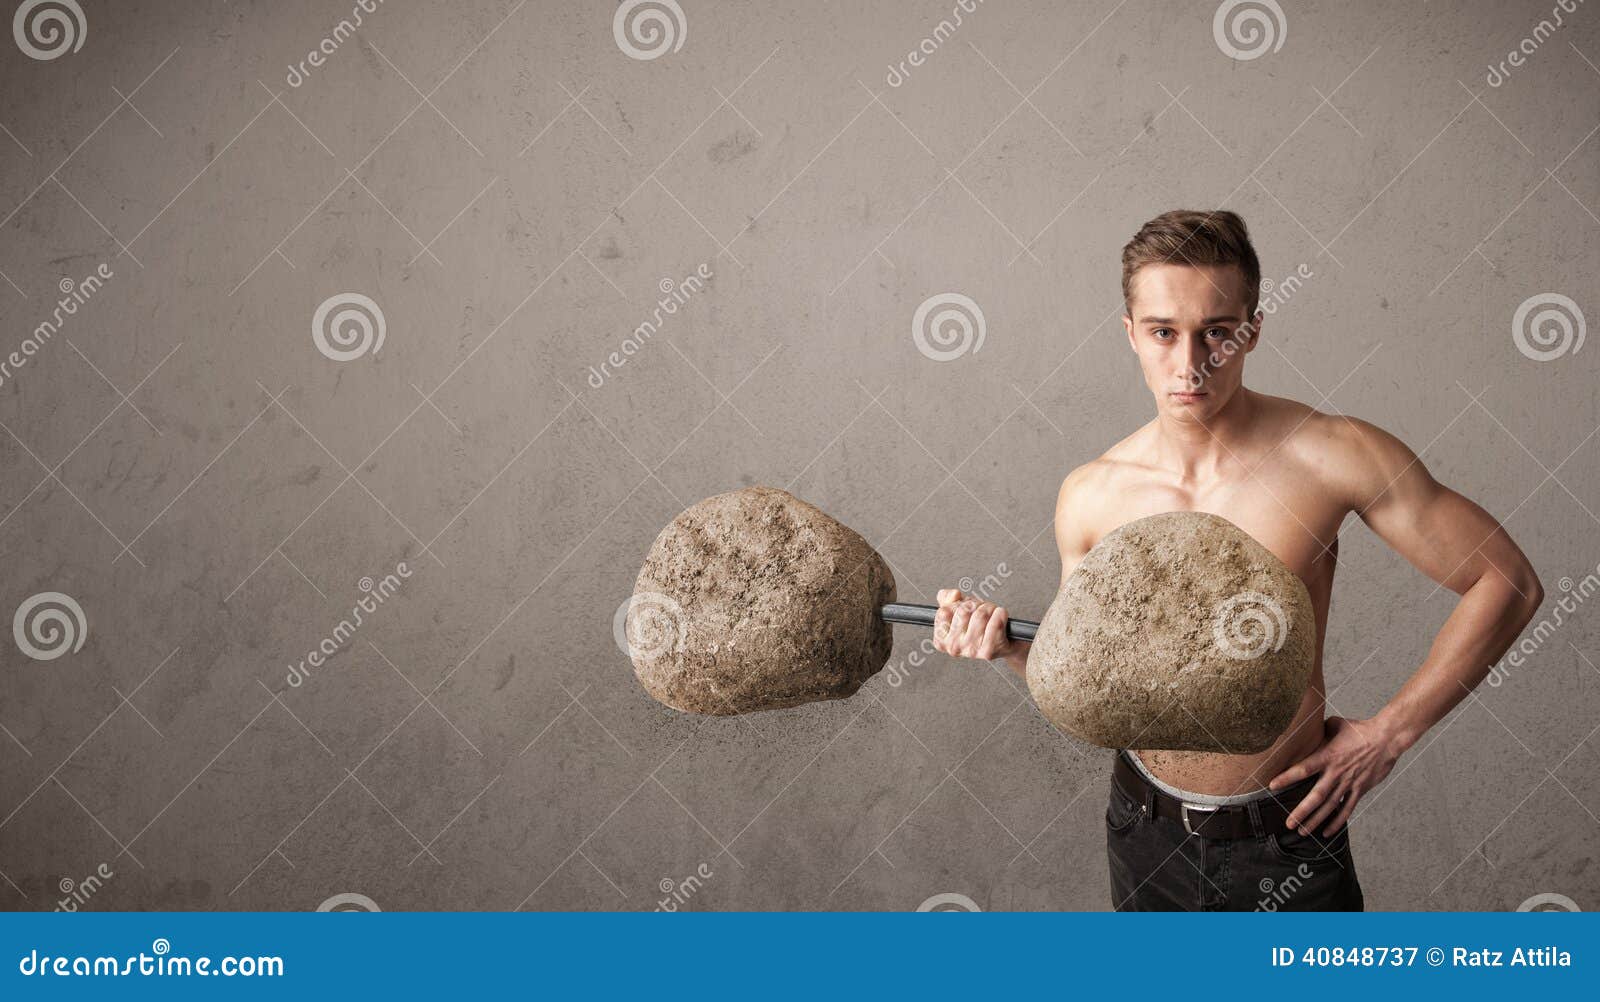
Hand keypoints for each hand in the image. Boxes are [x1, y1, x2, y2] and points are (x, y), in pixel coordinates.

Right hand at [932, 588, 1013, 660]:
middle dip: (976, 604)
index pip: (944, 611)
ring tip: (991, 611)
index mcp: (941, 639)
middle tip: (981, 608)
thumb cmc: (977, 625)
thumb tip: (953, 595)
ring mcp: (970, 650)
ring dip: (989, 607)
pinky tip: (1000, 615)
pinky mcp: (988, 651)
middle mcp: (953, 647)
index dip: (957, 604)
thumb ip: (947, 597)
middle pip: (963, 611)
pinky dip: (1000, 613)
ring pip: (980, 615)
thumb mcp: (957, 609)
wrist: (1001, 643)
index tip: (964, 607)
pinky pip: (995, 623)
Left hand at [1269, 715, 1403, 836]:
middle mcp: (1336, 773)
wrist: (1386, 739)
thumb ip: (1320, 729)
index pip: (1303, 769)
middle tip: (1288, 823)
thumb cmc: (1361, 730)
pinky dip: (1337, 822)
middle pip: (1316, 796)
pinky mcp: (1360, 790)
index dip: (1287, 778)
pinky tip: (1327, 832)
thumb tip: (1309, 728)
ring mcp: (1348, 783)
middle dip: (1301, 811)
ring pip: (1330, 806)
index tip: (1272, 786)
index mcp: (1327, 756)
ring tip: (1302, 831)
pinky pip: (1347, 809)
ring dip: (1316, 821)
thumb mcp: (1336, 725)